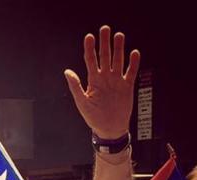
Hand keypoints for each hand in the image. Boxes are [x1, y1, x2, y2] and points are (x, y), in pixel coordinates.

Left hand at [64, 25, 139, 139]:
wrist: (109, 128)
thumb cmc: (93, 117)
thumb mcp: (82, 102)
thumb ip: (75, 86)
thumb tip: (67, 71)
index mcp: (93, 81)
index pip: (91, 61)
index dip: (90, 48)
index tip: (89, 37)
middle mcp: (105, 78)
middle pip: (105, 56)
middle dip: (105, 43)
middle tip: (105, 29)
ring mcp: (116, 81)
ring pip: (118, 60)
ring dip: (119, 48)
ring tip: (119, 35)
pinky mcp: (127, 86)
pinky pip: (131, 71)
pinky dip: (133, 63)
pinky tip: (133, 53)